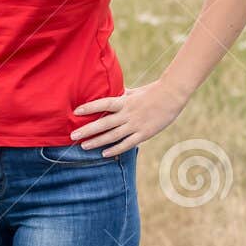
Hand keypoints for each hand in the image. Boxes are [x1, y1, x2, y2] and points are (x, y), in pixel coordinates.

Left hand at [71, 79, 185, 156]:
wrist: (172, 96)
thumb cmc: (152, 91)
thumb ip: (121, 94)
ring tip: (84, 146)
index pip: (103, 104)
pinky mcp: (144, 134)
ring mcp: (135, 125)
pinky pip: (127, 143)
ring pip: (113, 135)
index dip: (89, 107)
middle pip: (104, 123)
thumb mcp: (134, 91)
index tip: (76, 112)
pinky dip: (115, 149)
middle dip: (87, 130)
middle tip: (73, 136)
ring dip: (97, 142)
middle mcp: (127, 114)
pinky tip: (104, 154)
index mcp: (124, 101)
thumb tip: (111, 91)